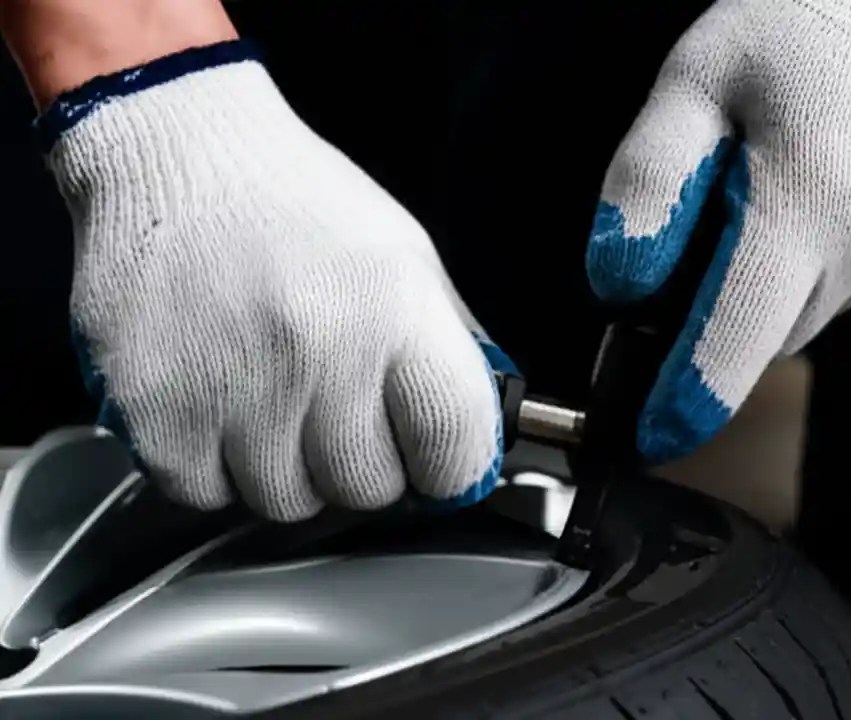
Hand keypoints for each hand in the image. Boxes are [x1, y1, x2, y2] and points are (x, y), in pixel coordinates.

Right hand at [46, 43, 509, 520]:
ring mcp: (233, 384)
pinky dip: (214, 467)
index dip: (451, 468)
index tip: (435, 464)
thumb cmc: (300, 206)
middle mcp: (321, 350)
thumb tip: (480, 441)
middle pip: (368, 487)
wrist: (177, 151)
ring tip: (270, 399)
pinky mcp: (155, 408)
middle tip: (338, 415)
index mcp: (397, 309)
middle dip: (363, 465)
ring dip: (287, 469)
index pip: (454, 444)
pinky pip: (206, 493)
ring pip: (287, 502)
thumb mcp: (407, 257)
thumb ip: (448, 349)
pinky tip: (216, 405)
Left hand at [586, 0, 850, 461]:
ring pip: (805, 316)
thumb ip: (651, 183)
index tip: (652, 436)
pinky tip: (808, 190)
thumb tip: (620, 286)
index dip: (687, 400)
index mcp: (810, 202)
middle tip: (699, 236)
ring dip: (765, 285)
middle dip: (719, 316)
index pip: (737, 340)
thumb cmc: (802, 18)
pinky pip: (842, 287)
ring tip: (764, 190)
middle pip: (766, 336)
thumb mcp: (696, 80)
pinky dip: (807, 262)